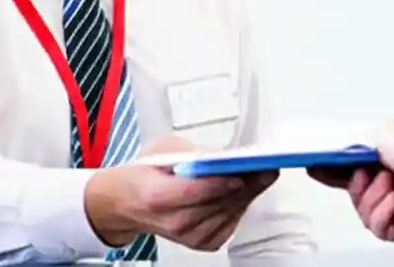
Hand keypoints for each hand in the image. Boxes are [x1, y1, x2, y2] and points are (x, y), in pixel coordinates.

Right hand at [85, 135, 278, 251]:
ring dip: (248, 194)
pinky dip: (240, 206)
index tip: (243, 171)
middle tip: (265, 167)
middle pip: (218, 203)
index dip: (222, 182)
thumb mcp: (162, 149)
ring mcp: (189, 236)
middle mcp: (174, 221)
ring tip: (262, 175)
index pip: (196, 191)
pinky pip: (231, 223)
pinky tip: (244, 192)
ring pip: (229, 213)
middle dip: (245, 184)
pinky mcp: (202, 243)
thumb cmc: (144, 174)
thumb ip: (192, 152)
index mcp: (158, 195)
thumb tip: (222, 157)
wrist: (128, 203)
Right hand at [308, 120, 393, 241]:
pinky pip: (374, 225)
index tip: (315, 166)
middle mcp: (388, 187)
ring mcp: (393, 209)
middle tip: (365, 170)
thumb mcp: (370, 136)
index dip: (331, 172)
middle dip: (355, 183)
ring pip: (360, 211)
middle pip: (352, 193)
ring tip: (389, 181)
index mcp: (383, 164)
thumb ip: (342, 145)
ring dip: (371, 194)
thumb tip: (323, 149)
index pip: (348, 173)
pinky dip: (382, 210)